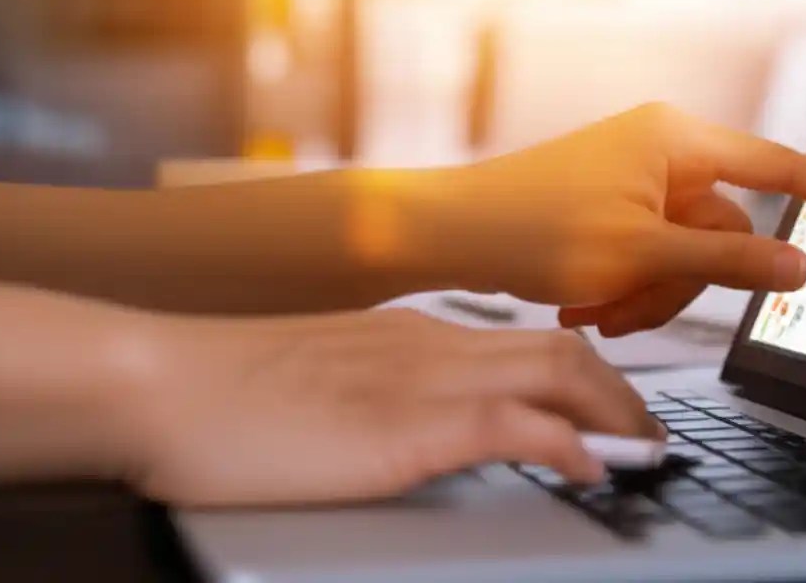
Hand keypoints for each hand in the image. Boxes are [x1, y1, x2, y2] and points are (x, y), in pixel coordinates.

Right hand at [126, 308, 660, 505]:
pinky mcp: (407, 424)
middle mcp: (432, 343)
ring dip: (614, 412)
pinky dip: (566, 445)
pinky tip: (587, 472)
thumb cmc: (222, 391)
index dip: (584, 373)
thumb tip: (410, 422)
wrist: (159, 384)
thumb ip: (379, 392)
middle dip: (619, 390)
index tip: (608, 405)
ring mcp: (423, 377)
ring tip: (641, 451)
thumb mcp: (322, 383)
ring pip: (558, 372)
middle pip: (561, 348)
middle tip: (646, 433)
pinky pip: (516, 426)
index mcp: (412, 333)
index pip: (525, 340)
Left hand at [444, 103, 805, 336]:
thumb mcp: (642, 254)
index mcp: (676, 141)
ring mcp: (638, 180)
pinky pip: (652, 256)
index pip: (779, 167)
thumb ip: (729, 259)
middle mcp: (663, 152)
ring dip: (647, 296)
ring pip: (686, 254)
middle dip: (680, 285)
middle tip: (625, 313)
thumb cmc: (533, 229)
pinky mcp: (616, 206)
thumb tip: (801, 263)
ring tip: (594, 314)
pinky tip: (582, 306)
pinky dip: (625, 288)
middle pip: (723, 231)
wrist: (451, 234)